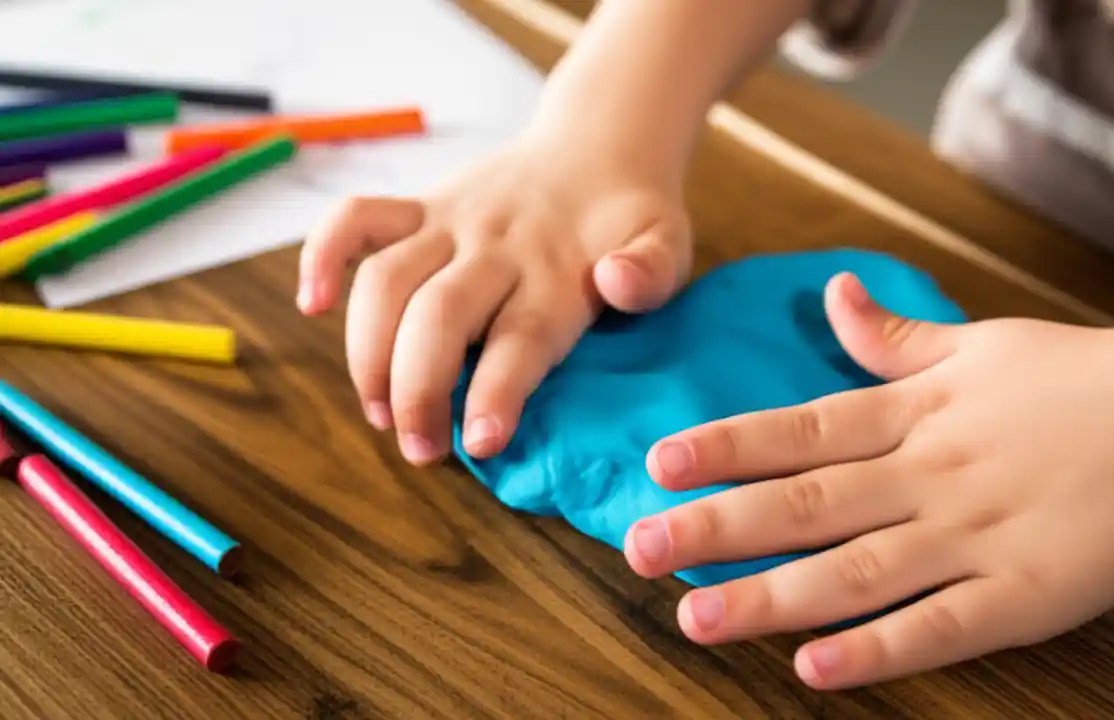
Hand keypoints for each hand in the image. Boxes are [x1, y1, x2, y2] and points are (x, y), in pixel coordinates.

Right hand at [297, 128, 690, 464]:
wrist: (600, 143)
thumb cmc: (631, 218)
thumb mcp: (668, 244)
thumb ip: (651, 272)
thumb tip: (616, 281)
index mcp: (559, 271)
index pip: (523, 336)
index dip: (498, 392)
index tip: (481, 443)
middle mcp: (498, 246)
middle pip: (440, 317)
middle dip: (419, 390)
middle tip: (420, 451)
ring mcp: (451, 221)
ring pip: (387, 281)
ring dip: (368, 352)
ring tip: (380, 413)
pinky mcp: (420, 204)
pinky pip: (356, 218)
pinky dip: (322, 255)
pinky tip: (311, 304)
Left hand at [623, 273, 1113, 689]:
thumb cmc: (1081, 376)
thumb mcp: (978, 344)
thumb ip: (894, 336)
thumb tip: (832, 295)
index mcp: (915, 412)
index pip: (799, 429)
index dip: (725, 447)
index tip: (658, 464)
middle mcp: (928, 473)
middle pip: (806, 503)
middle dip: (716, 527)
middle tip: (639, 549)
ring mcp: (974, 536)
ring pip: (854, 569)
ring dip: (769, 596)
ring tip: (696, 616)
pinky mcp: (1025, 593)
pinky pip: (940, 626)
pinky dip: (876, 647)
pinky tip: (815, 666)